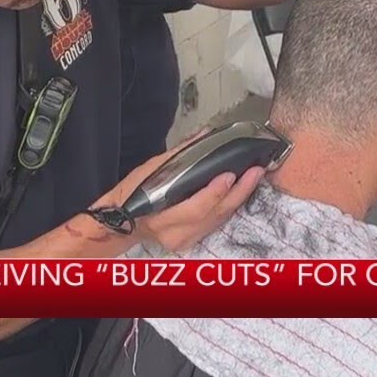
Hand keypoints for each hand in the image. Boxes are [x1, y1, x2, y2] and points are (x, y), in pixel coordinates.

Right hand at [104, 127, 264, 252]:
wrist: (121, 221)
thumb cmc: (132, 193)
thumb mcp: (150, 169)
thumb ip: (179, 154)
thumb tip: (205, 135)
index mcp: (161, 219)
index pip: (196, 208)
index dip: (214, 193)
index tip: (230, 174)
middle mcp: (175, 235)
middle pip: (214, 216)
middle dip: (238, 193)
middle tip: (255, 172)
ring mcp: (185, 241)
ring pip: (220, 220)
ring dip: (239, 199)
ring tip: (254, 177)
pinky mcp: (192, 241)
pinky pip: (217, 223)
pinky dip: (230, 206)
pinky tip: (241, 191)